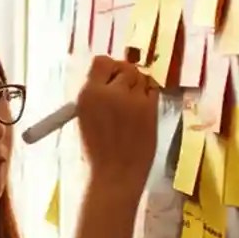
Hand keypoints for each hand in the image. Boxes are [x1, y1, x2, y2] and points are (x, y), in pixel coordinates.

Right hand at [74, 55, 159, 193]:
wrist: (115, 176)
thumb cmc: (96, 153)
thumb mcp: (85, 119)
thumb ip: (97, 96)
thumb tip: (110, 80)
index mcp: (88, 94)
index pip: (102, 61)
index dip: (108, 68)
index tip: (110, 79)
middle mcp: (110, 92)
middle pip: (124, 66)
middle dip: (125, 75)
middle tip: (124, 91)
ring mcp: (132, 100)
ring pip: (141, 76)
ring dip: (138, 85)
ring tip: (132, 104)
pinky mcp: (150, 109)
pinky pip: (153, 90)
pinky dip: (148, 95)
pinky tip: (142, 109)